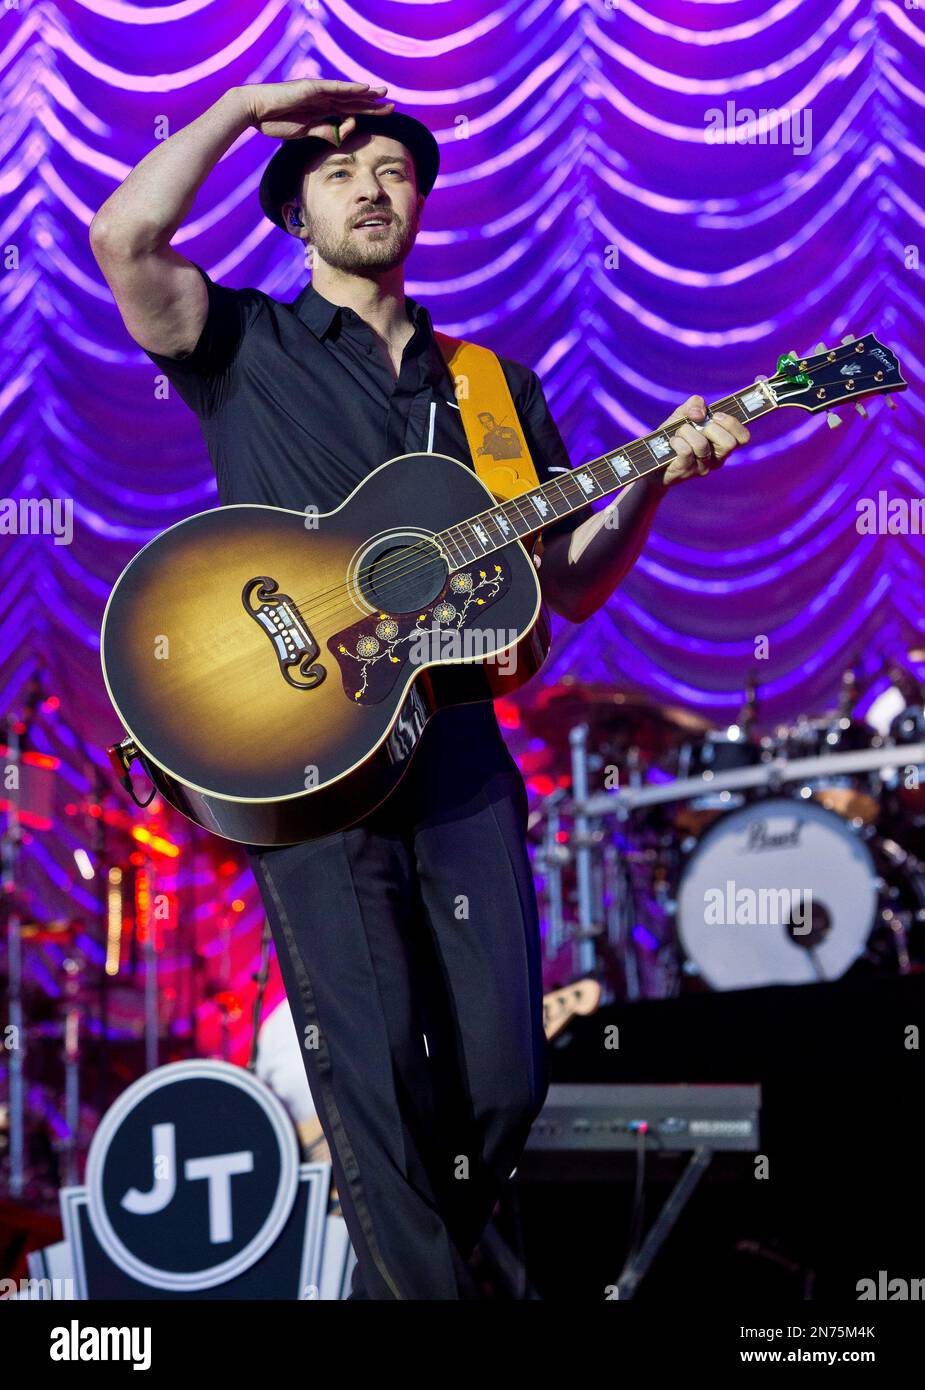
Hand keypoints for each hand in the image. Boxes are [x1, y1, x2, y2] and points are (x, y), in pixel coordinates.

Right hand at [239, 79, 393, 142]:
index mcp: (321, 109)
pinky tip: (364, 89)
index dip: (367, 113)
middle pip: (352, 101)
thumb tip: (340, 138)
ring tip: (384, 94)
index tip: (383, 117)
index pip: (349, 111)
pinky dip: (349, 89)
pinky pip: (334, 88)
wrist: (255, 110)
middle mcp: (322, 98)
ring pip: (347, 93)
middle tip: (393, 105)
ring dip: (366, 93)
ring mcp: (317, 92)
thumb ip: (323, 132)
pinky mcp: (310, 88)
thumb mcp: (305, 132)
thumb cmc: (275, 122)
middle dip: (373, 104)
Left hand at [657, 395, 749, 487]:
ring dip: (686, 432)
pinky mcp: (686, 472)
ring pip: (702, 445)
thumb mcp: (683, 415)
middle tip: (696, 426)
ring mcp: (702, 467)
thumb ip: (694, 405)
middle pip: (729, 443)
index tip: (716, 416)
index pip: (743, 438)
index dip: (733, 424)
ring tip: (678, 433)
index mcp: (723, 444)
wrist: (652, 458)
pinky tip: (672, 442)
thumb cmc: (673, 434)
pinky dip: (676, 441)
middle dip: (709, 427)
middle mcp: (717, 458)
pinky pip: (685, 451)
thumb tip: (699, 413)